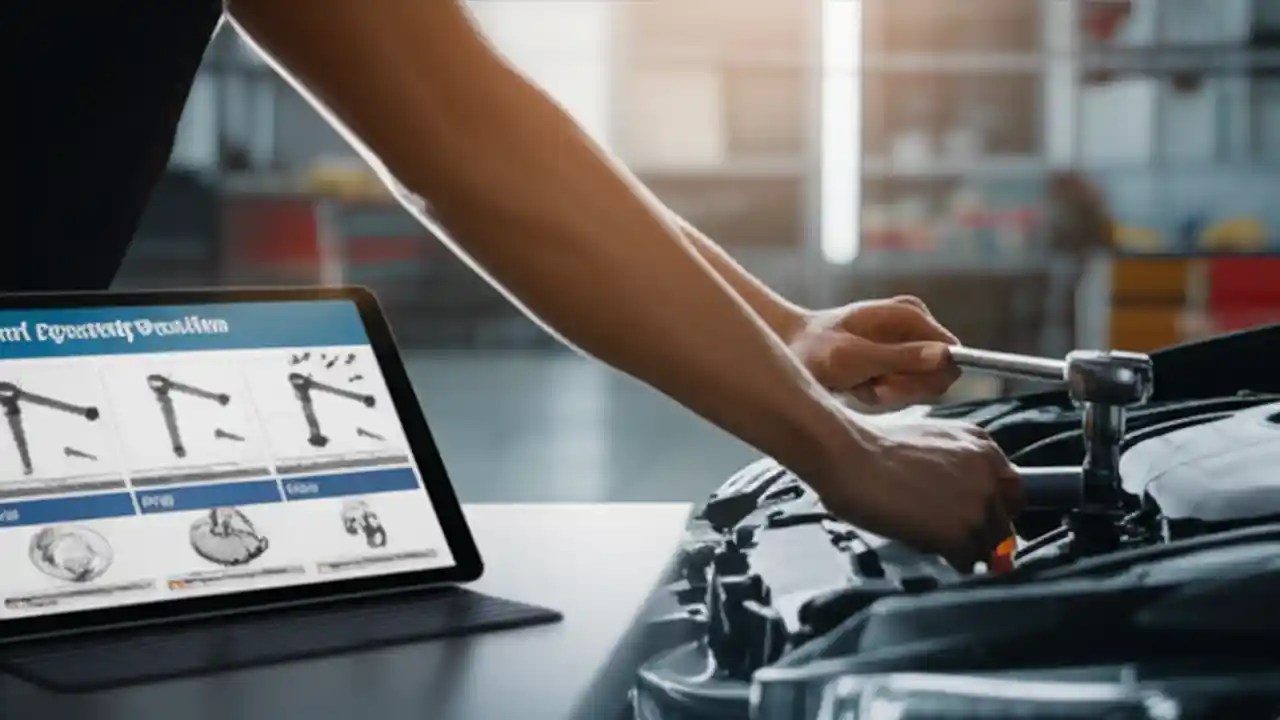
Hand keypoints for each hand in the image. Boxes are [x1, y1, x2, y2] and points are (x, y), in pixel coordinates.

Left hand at [788, 296, 961, 411]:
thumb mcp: (852, 358)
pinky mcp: (900, 360)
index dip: (926, 380)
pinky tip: (856, 385)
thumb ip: (898, 358)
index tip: (887, 387)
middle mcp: (916, 326)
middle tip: (868, 387)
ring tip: (858, 383)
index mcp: (911, 315)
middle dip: (902, 389)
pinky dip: (879, 393)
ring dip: (889, 393)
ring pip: (920, 387)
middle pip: (938, 376)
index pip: (951, 357)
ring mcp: (909, 343)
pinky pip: (904, 389)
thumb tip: (945, 357)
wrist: (789, 349)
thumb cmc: (815, 350)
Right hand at [808, 417, 1024, 571]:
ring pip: (988, 546)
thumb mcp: (932, 436)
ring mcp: (976, 506)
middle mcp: (988, 476)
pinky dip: (949, 560)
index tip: (979, 518)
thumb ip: (959, 461)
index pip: (1015, 492)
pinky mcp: (959, 534)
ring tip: (931, 538)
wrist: (850, 456)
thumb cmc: (875, 444)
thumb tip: (960, 493)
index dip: (996, 509)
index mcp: (984, 447)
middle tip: (951, 536)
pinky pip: (966, 561)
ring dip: (964, 549)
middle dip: (980, 533)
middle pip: (1003, 524)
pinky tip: (924, 544)